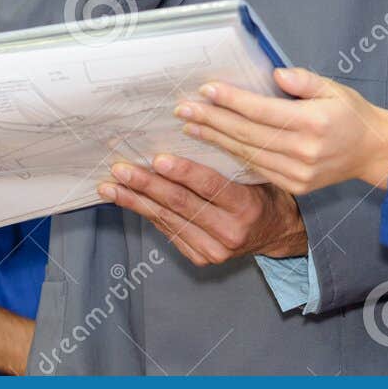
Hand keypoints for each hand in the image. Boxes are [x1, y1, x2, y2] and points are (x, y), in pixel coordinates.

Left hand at [96, 153, 306, 265]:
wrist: (276, 232)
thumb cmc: (265, 192)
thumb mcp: (256, 172)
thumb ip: (229, 160)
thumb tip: (189, 131)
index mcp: (246, 208)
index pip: (210, 187)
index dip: (183, 172)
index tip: (157, 159)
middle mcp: (229, 233)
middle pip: (181, 205)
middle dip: (147, 185)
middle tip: (121, 169)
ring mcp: (213, 250)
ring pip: (168, 220)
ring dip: (135, 201)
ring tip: (111, 186)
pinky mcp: (201, 257)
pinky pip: (168, 231)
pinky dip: (146, 214)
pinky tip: (127, 200)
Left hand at [177, 67, 387, 194]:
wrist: (372, 152)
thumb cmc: (350, 114)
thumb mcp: (334, 88)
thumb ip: (305, 80)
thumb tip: (276, 75)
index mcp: (313, 122)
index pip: (262, 110)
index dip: (231, 100)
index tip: (205, 90)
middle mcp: (304, 151)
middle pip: (248, 133)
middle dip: (212, 120)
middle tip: (183, 109)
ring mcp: (298, 173)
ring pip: (248, 154)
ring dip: (216, 139)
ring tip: (190, 127)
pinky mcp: (295, 185)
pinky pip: (257, 169)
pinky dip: (233, 156)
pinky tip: (214, 144)